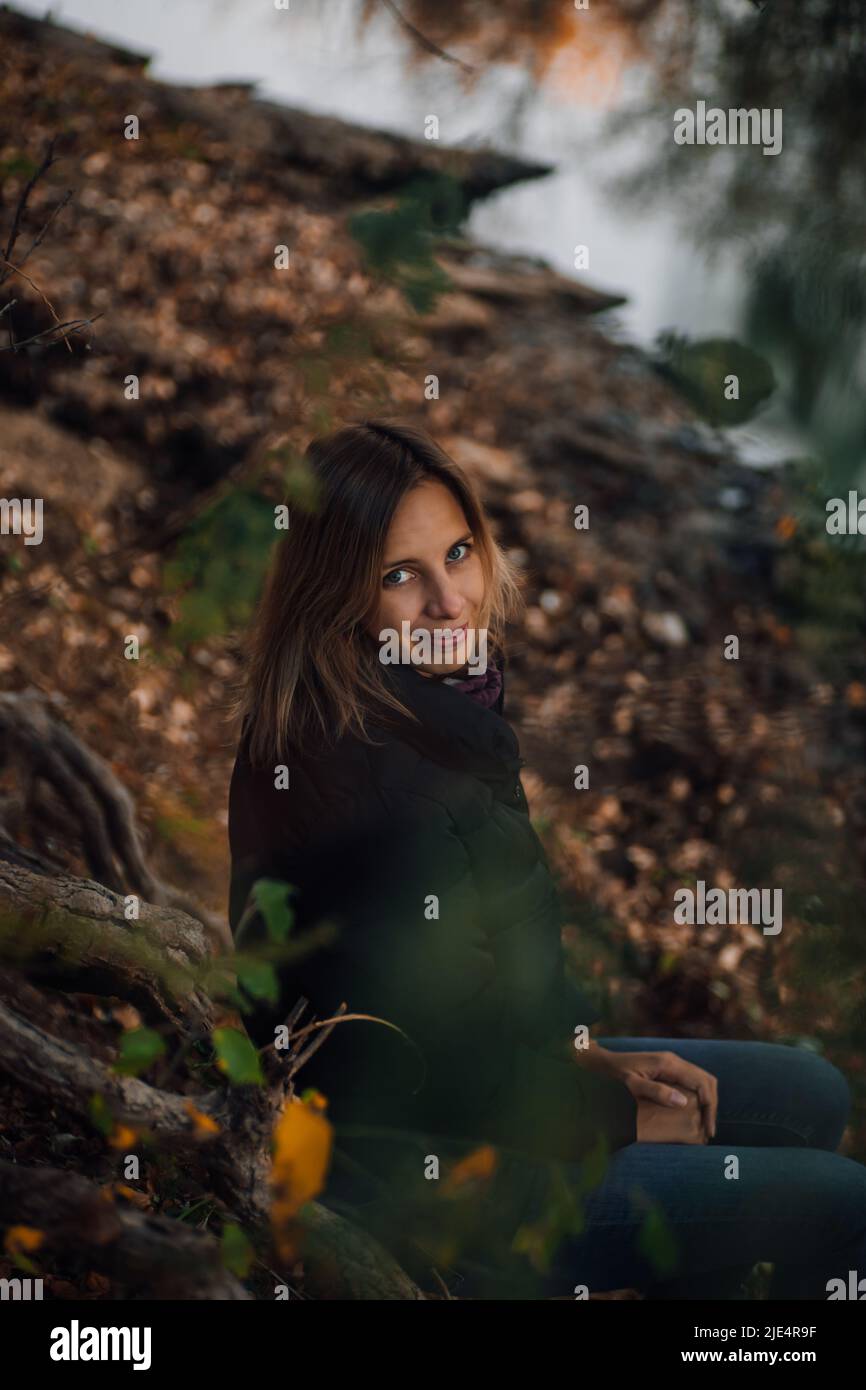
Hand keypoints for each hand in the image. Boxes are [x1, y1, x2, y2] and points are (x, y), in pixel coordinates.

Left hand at [585, 1047, 717, 1140]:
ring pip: (702, 1080)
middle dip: (712, 1106)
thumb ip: (656, 1092)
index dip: (710, 1107)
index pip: (702, 1083)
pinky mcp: (669, 1069)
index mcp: (669, 1063)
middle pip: (707, 1081)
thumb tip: (683, 1102)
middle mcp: (675, 1061)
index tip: (708, 1129)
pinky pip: (692, 1082)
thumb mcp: (632, 1085)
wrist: (604, 1062)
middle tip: (709, 1131)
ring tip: (705, 1125)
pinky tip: (694, 1113)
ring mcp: (673, 1063)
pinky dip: (699, 1097)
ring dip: (707, 1102)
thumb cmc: (615, 1075)